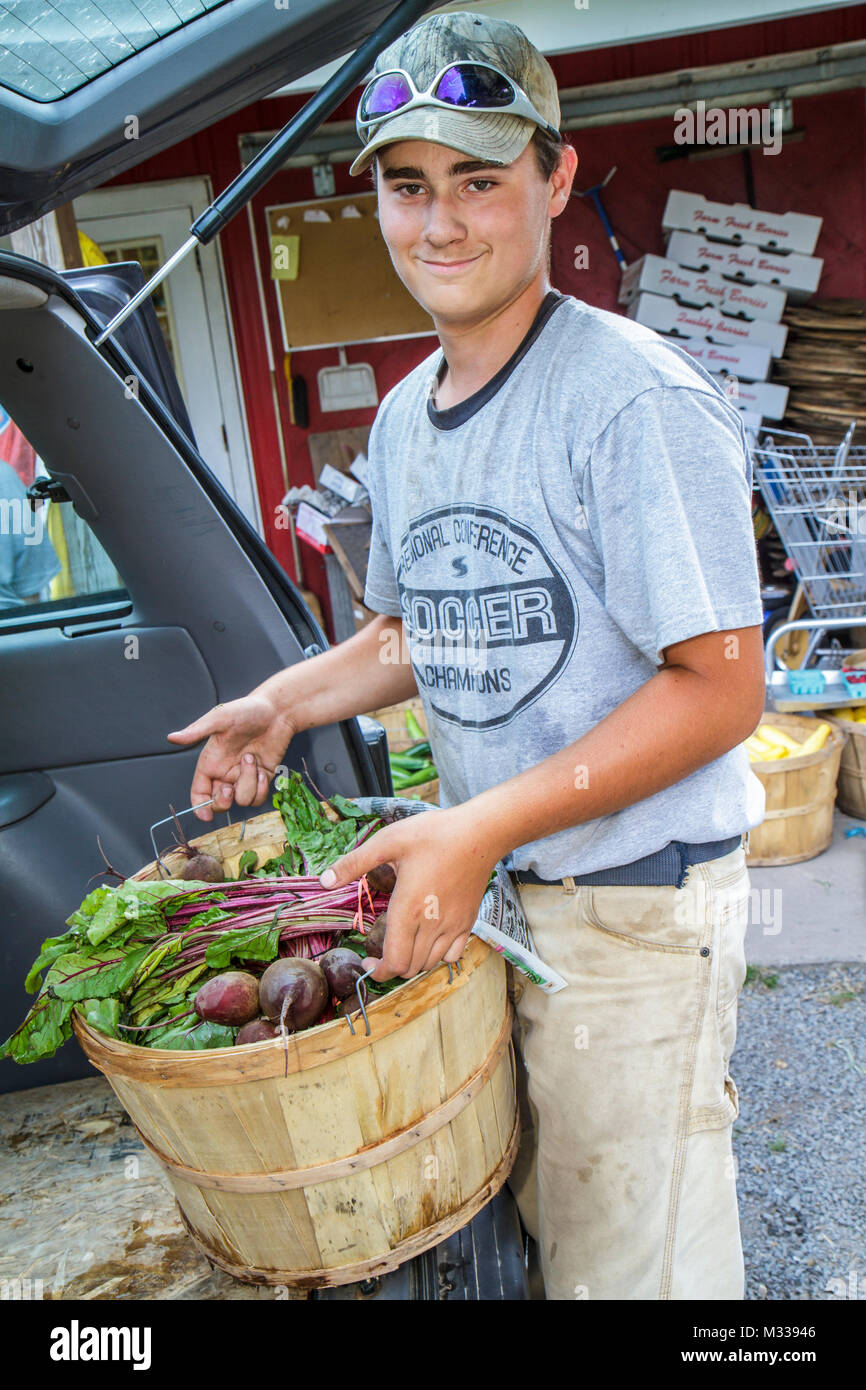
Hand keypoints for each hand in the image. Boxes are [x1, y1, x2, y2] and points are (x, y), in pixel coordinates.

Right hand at [165, 693, 295, 820]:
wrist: (277, 710)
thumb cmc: (247, 710)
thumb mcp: (220, 717)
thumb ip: (197, 730)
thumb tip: (172, 738)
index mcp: (211, 762)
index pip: (199, 792)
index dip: (199, 807)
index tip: (206, 816)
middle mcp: (226, 773)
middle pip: (219, 804)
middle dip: (224, 802)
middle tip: (230, 788)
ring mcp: (244, 777)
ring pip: (242, 801)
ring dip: (248, 783)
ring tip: (252, 758)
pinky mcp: (262, 778)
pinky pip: (259, 797)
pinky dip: (261, 787)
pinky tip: (263, 768)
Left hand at [319, 807, 497, 980]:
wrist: (479, 833)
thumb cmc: (433, 834)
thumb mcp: (388, 841)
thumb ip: (354, 863)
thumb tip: (324, 880)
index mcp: (408, 910)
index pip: (394, 962)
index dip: (377, 973)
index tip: (367, 963)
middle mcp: (432, 925)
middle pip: (410, 968)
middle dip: (390, 967)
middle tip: (379, 954)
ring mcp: (453, 926)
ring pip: (430, 964)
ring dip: (412, 962)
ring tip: (401, 944)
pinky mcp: (468, 922)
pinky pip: (452, 956)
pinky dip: (438, 956)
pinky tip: (428, 939)